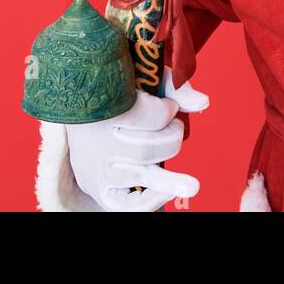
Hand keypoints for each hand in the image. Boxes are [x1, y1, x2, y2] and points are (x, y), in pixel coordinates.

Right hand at [63, 66, 207, 211]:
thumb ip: (175, 87)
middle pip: (145, 148)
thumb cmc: (120, 93)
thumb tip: (204, 102)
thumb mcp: (145, 79)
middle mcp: (97, 142)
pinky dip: (148, 200)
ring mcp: (96, 168)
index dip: (167, 111)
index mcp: (106, 108)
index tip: (170, 107)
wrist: (79, 113)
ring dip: (167, 177)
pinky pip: (123, 204)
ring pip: (137, 175)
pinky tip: (169, 192)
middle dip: (170, 136)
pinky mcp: (97, 187)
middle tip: (172, 126)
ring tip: (192, 186)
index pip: (147, 115)